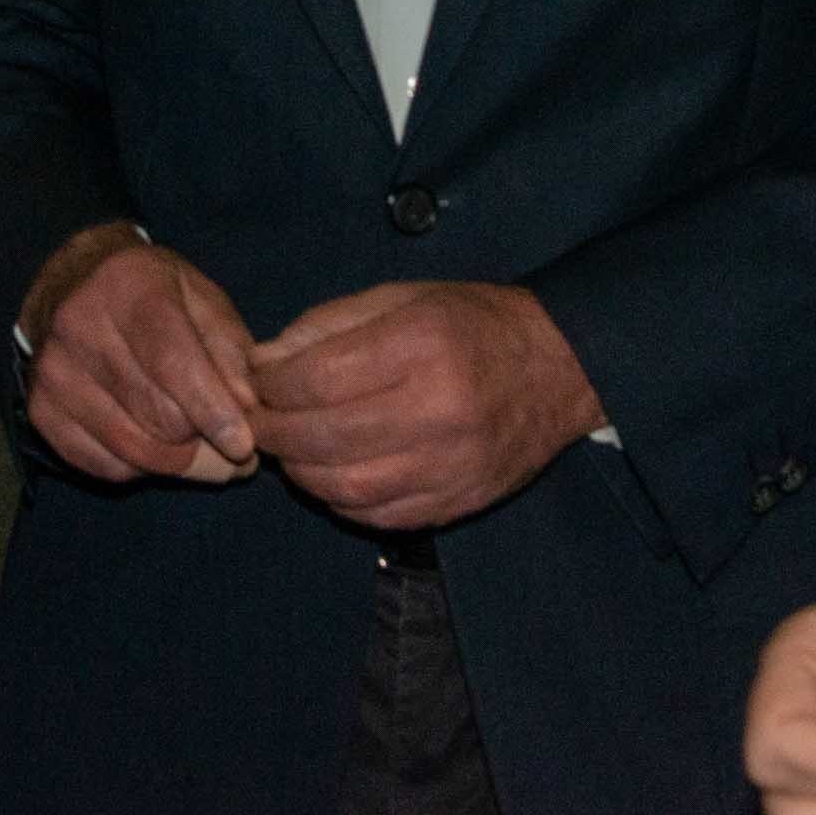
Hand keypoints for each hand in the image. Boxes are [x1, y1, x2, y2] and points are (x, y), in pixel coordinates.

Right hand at [20, 223, 258, 485]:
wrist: (74, 284)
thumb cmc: (153, 295)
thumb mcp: (202, 300)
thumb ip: (230, 351)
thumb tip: (244, 409)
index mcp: (129, 287)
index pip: (172, 363)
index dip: (212, 411)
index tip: (243, 446)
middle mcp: (80, 326)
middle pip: (157, 415)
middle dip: (203, 440)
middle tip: (228, 444)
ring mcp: (53, 372)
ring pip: (133, 450)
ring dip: (178, 461)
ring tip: (200, 449)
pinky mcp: (41, 410)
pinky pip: (105, 466)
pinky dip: (140, 466)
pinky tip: (152, 441)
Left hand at [244, 282, 601, 533]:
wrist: (558, 369)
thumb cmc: (473, 324)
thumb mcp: (403, 298)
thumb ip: (330, 324)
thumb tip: (265, 360)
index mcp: (421, 346)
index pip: (318, 378)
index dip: (273, 385)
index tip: (258, 380)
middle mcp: (438, 410)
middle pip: (325, 437)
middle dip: (274, 432)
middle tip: (257, 422)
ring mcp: (450, 465)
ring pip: (346, 487)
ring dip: (301, 472)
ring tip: (289, 450)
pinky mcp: (458, 502)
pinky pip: (380, 516)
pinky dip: (341, 501)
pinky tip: (331, 476)